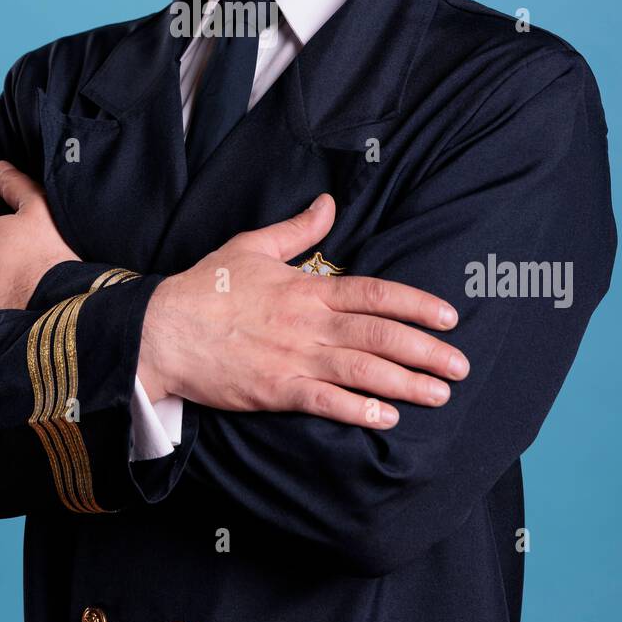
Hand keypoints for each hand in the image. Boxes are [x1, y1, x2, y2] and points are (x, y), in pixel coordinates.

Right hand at [137, 193, 469, 427]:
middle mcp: (307, 322)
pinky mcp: (273, 390)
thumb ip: (298, 229)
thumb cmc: (205, 287)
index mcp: (306, 287)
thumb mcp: (251, 245)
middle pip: (379, 334)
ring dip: (404, 383)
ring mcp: (292, 357)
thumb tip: (329, 203)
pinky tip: (385, 418)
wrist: (160, 330)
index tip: (449, 316)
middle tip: (461, 366)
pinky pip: (323, 401)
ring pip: (360, 369)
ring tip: (440, 395)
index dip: (416, 304)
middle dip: (425, 351)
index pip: (375, 293)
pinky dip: (356, 409)